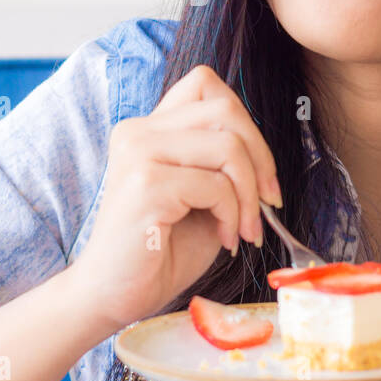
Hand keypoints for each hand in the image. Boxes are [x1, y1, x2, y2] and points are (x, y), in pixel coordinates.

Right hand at [69, 65, 283, 332]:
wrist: (114, 296)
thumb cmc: (160, 250)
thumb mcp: (200, 194)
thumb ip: (220, 162)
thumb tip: (263, 154)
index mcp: (148, 128)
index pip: (205, 84)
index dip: (245, 123)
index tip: (258, 172)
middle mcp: (137, 130)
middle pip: (225, 109)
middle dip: (261, 158)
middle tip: (266, 204)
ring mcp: (139, 152)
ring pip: (228, 145)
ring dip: (250, 193)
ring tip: (243, 228)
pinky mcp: (147, 184)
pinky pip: (217, 185)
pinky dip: (233, 214)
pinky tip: (224, 238)